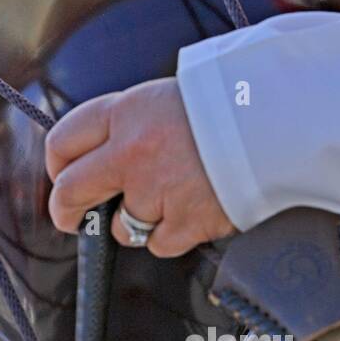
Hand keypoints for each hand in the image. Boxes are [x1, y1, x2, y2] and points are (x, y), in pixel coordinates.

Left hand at [45, 77, 234, 256]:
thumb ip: (131, 124)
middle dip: (64, 209)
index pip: (63, 141)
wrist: (281, 119)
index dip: (58, 163)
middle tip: (69, 217)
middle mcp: (131, 152)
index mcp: (125, 112)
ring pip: (120, 225)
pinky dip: (169, 235)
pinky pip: (158, 244)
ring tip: (162, 202)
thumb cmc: (228, 102)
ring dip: (133, 221)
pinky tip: (187, 213)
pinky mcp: (187, 222)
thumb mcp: (166, 97)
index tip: (63, 174)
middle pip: (71, 190)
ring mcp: (157, 191)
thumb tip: (100, 155)